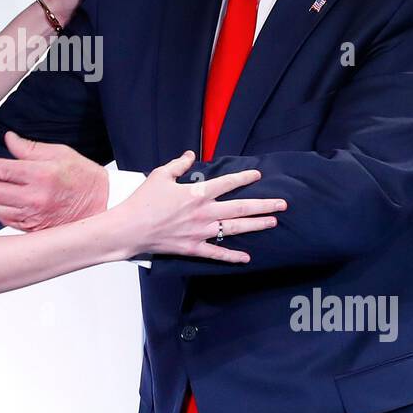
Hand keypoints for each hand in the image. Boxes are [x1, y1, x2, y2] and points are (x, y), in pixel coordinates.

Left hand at [0, 131, 107, 230]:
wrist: (104, 205)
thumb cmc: (84, 177)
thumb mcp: (60, 153)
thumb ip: (30, 148)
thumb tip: (8, 139)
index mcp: (41, 175)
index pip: (1, 170)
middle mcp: (35, 197)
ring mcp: (34, 216)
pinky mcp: (35, 229)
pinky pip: (7, 221)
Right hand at [114, 151, 285, 263]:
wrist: (129, 229)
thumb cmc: (142, 201)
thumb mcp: (159, 176)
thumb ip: (177, 165)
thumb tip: (189, 155)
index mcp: (197, 193)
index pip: (227, 183)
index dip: (244, 177)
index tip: (257, 174)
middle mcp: (204, 213)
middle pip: (241, 207)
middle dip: (264, 205)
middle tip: (282, 204)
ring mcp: (201, 232)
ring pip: (235, 229)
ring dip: (256, 225)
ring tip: (272, 222)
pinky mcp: (193, 248)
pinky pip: (217, 254)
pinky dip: (233, 256)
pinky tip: (247, 257)